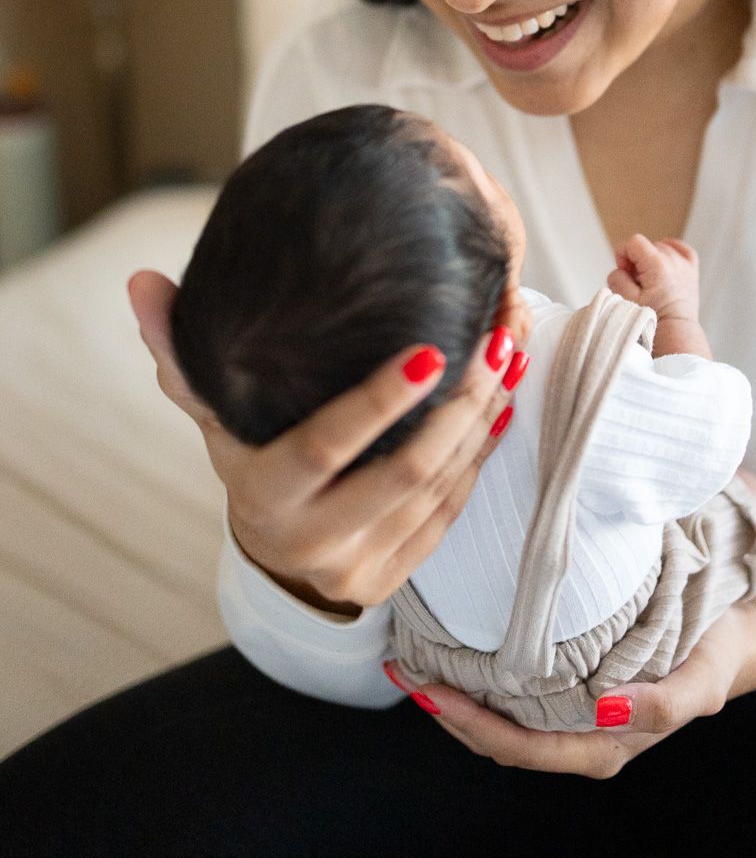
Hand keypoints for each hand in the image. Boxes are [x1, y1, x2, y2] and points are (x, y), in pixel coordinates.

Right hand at [128, 269, 525, 611]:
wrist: (276, 554)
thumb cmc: (250, 459)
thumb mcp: (215, 415)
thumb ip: (183, 353)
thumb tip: (142, 282)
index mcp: (266, 496)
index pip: (328, 447)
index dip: (380, 403)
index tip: (431, 351)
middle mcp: (314, 541)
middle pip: (407, 470)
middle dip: (462, 402)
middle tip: (497, 336)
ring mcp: (362, 566)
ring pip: (442, 487)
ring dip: (486, 418)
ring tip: (510, 352)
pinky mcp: (400, 575)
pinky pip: (456, 508)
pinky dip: (484, 451)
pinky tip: (503, 402)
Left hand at [385, 606, 751, 779]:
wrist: (730, 639)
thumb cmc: (712, 655)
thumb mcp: (698, 682)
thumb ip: (659, 705)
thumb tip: (603, 709)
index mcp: (602, 746)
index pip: (518, 747)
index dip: (468, 724)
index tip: (428, 689)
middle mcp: (579, 740)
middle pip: (496, 740)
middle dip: (447, 711)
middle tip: (403, 665)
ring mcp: (571, 721)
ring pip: (499, 723)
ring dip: (456, 697)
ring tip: (416, 657)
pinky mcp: (568, 694)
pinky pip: (512, 700)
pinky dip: (479, 681)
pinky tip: (456, 650)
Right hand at [607, 234, 699, 323]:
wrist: (675, 331)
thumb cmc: (652, 318)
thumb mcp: (625, 298)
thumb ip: (616, 277)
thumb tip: (621, 268)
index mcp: (657, 264)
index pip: (633, 242)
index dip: (623, 254)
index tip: (624, 271)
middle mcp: (673, 260)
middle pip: (646, 246)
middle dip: (636, 260)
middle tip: (636, 281)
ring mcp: (685, 265)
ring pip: (661, 248)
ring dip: (652, 259)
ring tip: (650, 280)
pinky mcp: (692, 271)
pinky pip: (683, 250)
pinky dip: (673, 250)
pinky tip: (664, 261)